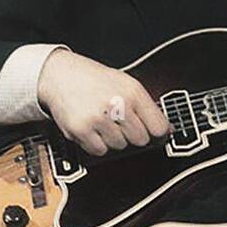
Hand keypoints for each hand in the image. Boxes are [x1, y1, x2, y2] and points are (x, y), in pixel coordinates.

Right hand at [37, 48, 170, 157]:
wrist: (60, 75)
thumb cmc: (94, 79)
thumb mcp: (125, 83)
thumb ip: (146, 106)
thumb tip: (166, 130)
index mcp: (132, 91)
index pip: (158, 127)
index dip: (156, 132)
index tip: (152, 132)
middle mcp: (117, 104)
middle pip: (140, 140)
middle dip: (132, 134)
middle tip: (120, 121)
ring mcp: (99, 118)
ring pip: (120, 146)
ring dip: (113, 138)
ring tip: (103, 121)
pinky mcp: (81, 130)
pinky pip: (100, 151)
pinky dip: (96, 143)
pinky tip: (92, 127)